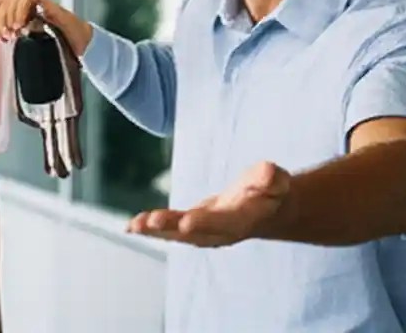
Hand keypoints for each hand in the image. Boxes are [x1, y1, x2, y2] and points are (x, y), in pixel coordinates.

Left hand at [0, 0, 91, 56]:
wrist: (82, 44)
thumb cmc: (59, 45)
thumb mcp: (31, 42)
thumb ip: (18, 38)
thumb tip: (2, 46)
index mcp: (24, 11)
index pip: (0, 3)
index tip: (0, 38)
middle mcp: (32, 4)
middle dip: (2, 18)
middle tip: (8, 36)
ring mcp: (43, 2)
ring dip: (12, 11)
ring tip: (16, 30)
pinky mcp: (52, 4)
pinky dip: (23, 8)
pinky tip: (24, 25)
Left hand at [127, 161, 290, 246]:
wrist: (265, 209)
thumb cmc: (269, 191)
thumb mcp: (276, 180)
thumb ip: (270, 179)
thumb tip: (269, 172)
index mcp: (241, 220)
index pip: (222, 223)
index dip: (205, 222)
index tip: (186, 221)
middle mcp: (219, 231)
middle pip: (193, 231)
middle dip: (171, 227)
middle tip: (151, 221)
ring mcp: (203, 231)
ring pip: (176, 234)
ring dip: (154, 230)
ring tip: (133, 226)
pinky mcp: (191, 226)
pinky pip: (168, 229)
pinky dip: (149, 229)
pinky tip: (130, 227)